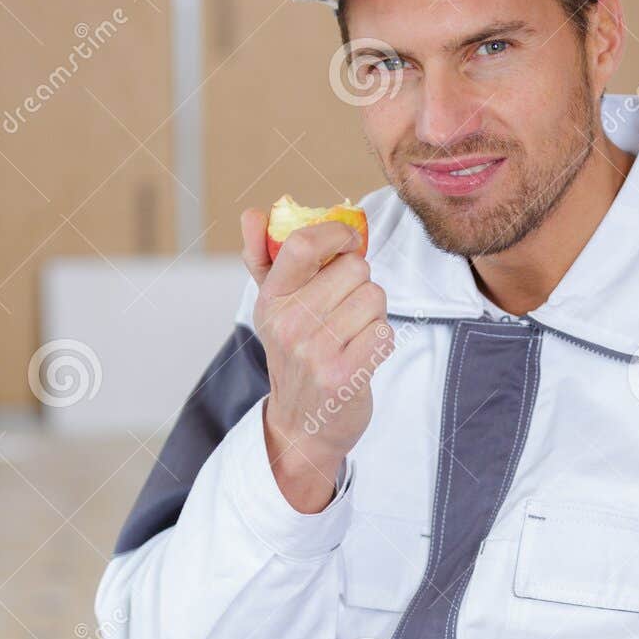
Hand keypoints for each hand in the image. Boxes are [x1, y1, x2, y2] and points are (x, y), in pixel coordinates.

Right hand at [240, 207, 393, 512]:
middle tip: (345, 309)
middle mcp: (289, 324)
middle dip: (361, 283)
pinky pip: (385, 332)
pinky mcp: (344, 376)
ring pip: (375, 298)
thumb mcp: (273, 307)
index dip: (338, 233)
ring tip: (353, 334)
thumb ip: (262, 257)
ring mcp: (316, 352)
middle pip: (356, 269)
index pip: (303, 243)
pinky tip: (362, 354)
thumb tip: (253, 213)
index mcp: (271, 299)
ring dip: (373, 314)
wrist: (303, 425)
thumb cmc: (295, 356)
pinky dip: (381, 341)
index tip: (349, 241)